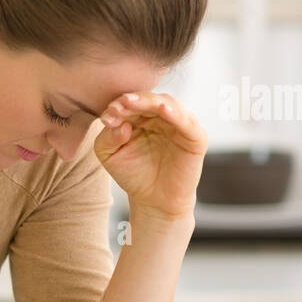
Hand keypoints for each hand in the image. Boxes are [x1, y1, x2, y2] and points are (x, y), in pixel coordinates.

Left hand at [92, 92, 207, 220]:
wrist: (154, 201)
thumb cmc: (133, 175)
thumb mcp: (110, 156)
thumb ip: (108, 138)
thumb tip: (120, 124)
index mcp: (141, 117)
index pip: (131, 103)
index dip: (119, 105)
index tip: (107, 115)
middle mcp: (161, 117)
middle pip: (148, 100)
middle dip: (134, 100)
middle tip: (121, 103)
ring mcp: (179, 125)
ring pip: (167, 104)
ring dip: (151, 102)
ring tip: (135, 102)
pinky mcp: (195, 137)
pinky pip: (187, 122)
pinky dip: (176, 113)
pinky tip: (163, 109)